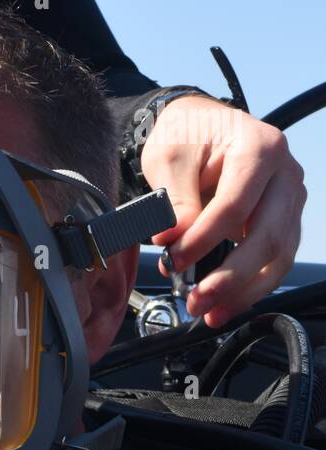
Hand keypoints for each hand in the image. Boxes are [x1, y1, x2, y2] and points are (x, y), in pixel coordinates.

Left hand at [141, 95, 305, 327]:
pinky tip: (224, 306)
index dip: (203, 240)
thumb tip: (171, 240)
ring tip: (209, 313)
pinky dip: (251, 288)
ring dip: (243, 292)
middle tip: (195, 302)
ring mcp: (289, 198)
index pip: (235, 206)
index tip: (174, 260)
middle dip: (229, 278)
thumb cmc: (186, 136)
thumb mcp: (169, 158)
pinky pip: (275, 262)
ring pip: (278, 257)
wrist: (199, 127)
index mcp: (260, 148)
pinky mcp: (284, 220)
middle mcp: (285, 173)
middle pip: (267, 237)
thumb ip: (173, 200)